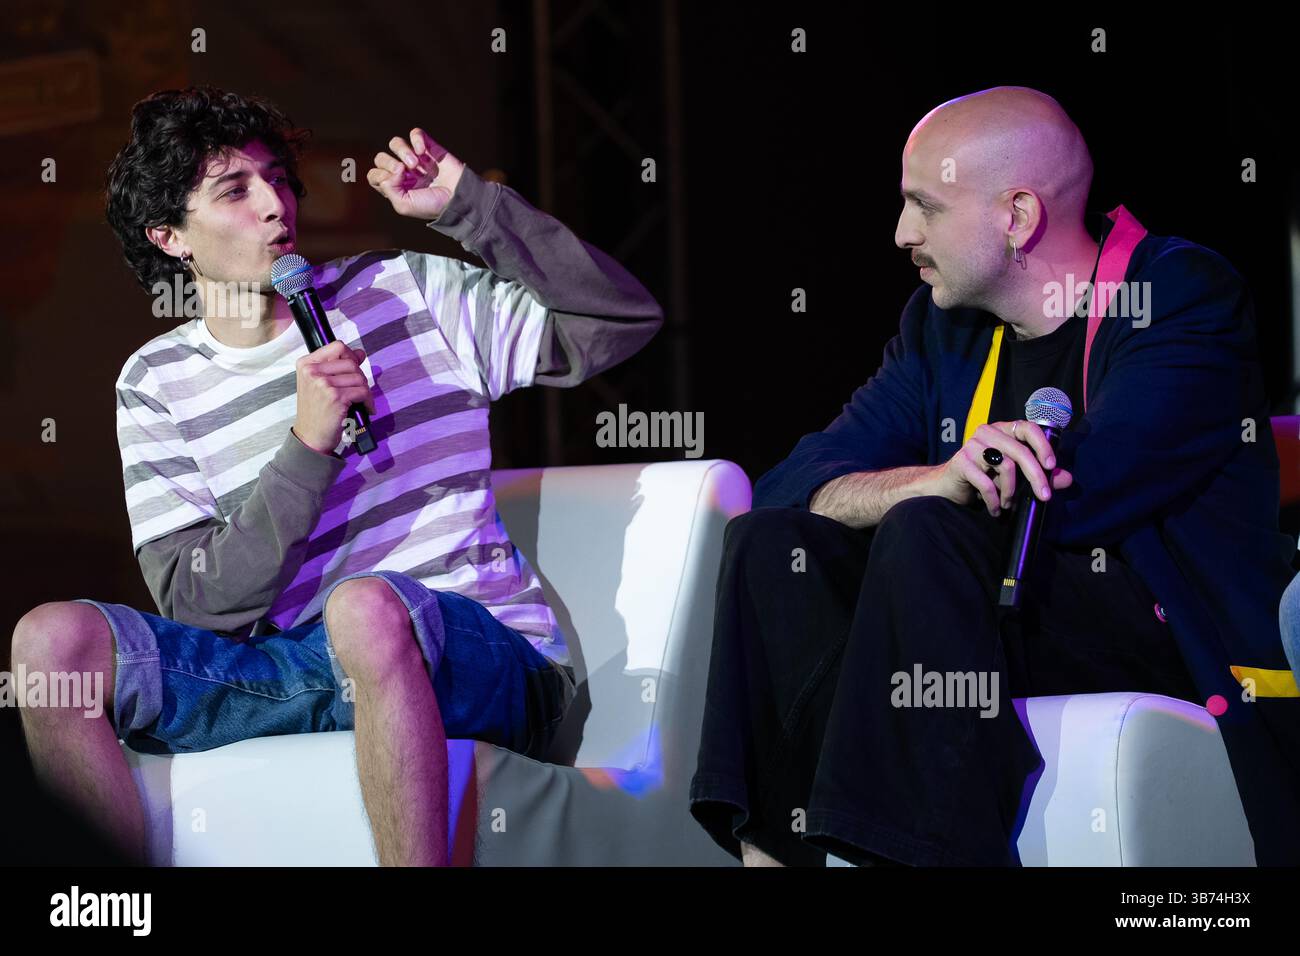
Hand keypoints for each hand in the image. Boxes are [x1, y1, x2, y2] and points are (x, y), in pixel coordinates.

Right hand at [292, 340, 374, 454]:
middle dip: (359, 377)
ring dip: (365, 391)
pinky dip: (367, 401)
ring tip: (360, 401)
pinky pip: (362, 392)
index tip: (354, 368)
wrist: (310, 436)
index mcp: (306, 364)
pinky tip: (365, 408)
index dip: (351, 356)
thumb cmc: (316, 411)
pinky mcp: (335, 397)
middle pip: (351, 362)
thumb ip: (338, 366)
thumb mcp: (320, 384)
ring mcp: (323, 383)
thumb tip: (360, 353)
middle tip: (358, 391)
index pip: (337, 346)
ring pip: (359, 377)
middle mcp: (312, 371)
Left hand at [366, 128, 465, 220]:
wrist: (457, 197)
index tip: (395, 182)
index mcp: (395, 187)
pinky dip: (416, 139)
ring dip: (402, 151)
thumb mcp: (404, 206)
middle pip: (380, 158)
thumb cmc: (432, 205)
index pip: (374, 175)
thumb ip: (389, 189)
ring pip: (395, 143)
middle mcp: (403, 172)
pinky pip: (415, 133)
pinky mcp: (429, 147)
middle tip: (404, 171)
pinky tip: (423, 151)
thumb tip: (394, 168)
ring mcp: (416, 158)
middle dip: (388, 163)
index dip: (379, 175)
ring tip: (415, 163)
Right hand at [930, 420, 1073, 516]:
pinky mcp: (961, 462)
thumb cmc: (983, 480)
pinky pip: (986, 482)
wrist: (947, 488)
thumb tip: (1067, 478)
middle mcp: (987, 433)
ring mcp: (971, 446)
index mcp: (1002, 430)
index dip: (1043, 445)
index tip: (1052, 466)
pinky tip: (995, 509)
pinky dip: (994, 500)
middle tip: (1044, 497)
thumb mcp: (1014, 478)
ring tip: (1009, 504)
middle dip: (1036, 476)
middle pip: (1019, 451)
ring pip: (1005, 466)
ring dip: (1011, 492)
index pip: (1028, 428)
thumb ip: (1040, 476)